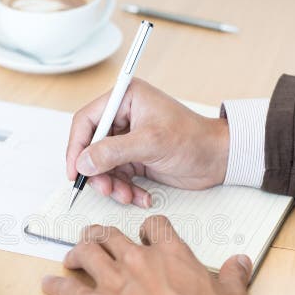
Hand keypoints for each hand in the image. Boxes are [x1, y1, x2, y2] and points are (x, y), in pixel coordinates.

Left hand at [42, 215, 251, 294]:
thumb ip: (234, 276)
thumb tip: (241, 262)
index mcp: (170, 255)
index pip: (155, 226)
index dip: (148, 228)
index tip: (144, 234)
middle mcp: (137, 261)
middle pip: (111, 235)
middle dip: (102, 235)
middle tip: (97, 238)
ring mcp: (113, 282)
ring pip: (86, 253)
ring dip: (77, 252)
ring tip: (72, 256)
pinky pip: (68, 290)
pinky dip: (56, 287)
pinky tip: (49, 285)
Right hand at [66, 78, 229, 207]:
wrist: (219, 159)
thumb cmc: (194, 139)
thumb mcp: (150, 143)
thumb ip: (113, 152)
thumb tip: (83, 162)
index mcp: (125, 99)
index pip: (87, 120)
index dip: (77, 147)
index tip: (75, 170)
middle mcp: (124, 117)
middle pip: (91, 146)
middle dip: (97, 171)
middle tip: (105, 188)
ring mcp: (128, 139)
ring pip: (103, 165)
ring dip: (112, 185)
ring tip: (126, 195)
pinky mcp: (135, 157)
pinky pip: (118, 176)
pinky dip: (125, 189)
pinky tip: (140, 195)